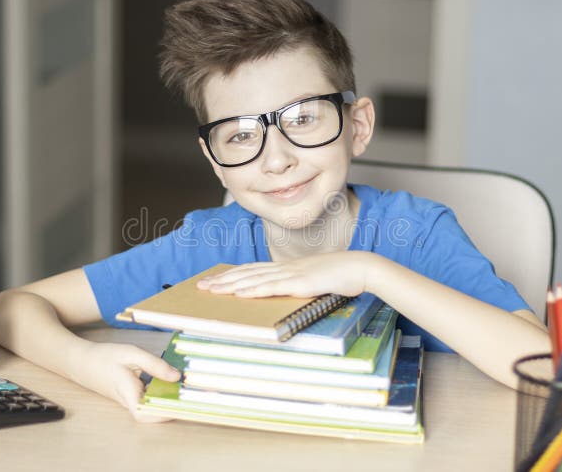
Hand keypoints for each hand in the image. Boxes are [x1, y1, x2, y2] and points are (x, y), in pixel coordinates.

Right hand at [77, 341, 180, 422]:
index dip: (162, 414)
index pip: (145, 414)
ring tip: (183, 385)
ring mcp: (129, 400)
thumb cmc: (104, 357)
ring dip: (167, 397)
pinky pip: (147, 398)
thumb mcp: (131, 354)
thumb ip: (154, 364)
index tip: (180, 405)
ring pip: (151, 405)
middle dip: (171, 405)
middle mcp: (129, 401)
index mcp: (128, 392)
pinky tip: (168, 378)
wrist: (81, 362)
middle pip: (152, 412)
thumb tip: (177, 376)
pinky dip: (159, 391)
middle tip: (189, 393)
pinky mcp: (130, 395)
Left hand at [196, 251, 373, 298]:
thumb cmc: (341, 275)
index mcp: (287, 267)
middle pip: (247, 273)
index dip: (232, 275)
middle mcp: (284, 267)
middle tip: (201, 286)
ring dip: (230, 285)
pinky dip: (252, 289)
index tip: (214, 280)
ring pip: (253, 279)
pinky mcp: (299, 282)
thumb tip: (288, 294)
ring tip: (211, 290)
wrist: (360, 267)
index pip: (252, 270)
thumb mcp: (314, 280)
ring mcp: (291, 274)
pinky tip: (238, 293)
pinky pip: (271, 287)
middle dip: (222, 280)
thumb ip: (298, 286)